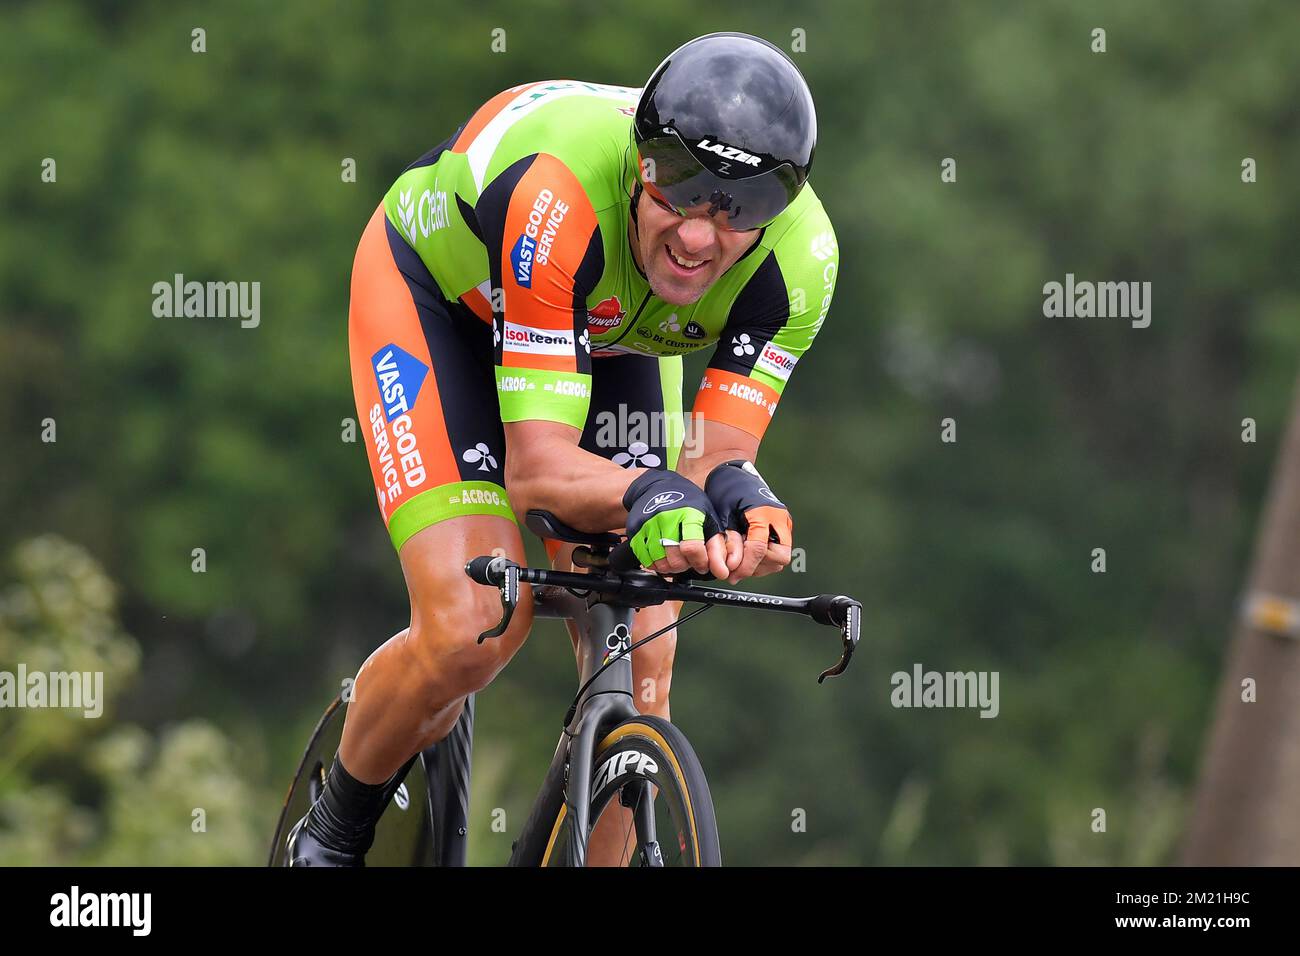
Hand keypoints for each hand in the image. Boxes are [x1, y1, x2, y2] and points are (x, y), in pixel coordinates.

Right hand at [623, 470, 729, 578]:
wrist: (657, 486)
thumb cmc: (686, 504)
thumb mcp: (707, 518)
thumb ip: (716, 546)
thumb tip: (722, 572)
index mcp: (689, 513)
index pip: (692, 548)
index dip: (699, 562)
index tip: (702, 565)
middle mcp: (667, 516)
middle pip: (675, 558)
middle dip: (684, 566)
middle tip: (687, 560)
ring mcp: (648, 523)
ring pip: (659, 561)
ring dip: (669, 567)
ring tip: (675, 558)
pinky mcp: (635, 529)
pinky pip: (644, 558)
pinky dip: (654, 563)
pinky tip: (661, 556)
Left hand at [704, 460, 793, 583]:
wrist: (733, 471)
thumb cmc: (724, 489)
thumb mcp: (720, 514)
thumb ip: (726, 541)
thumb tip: (729, 567)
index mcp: (763, 512)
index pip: (759, 548)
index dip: (745, 566)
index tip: (732, 575)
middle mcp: (779, 517)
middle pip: (781, 556)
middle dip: (760, 566)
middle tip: (740, 568)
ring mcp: (783, 522)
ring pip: (781, 557)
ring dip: (762, 565)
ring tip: (741, 562)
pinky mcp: (783, 526)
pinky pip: (778, 551)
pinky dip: (764, 559)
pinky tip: (747, 555)